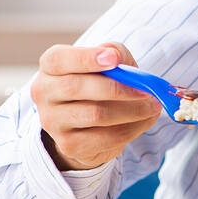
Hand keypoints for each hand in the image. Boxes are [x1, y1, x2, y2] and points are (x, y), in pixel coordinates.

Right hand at [30, 42, 162, 171]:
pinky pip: (105, 137)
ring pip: (95, 115)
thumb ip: (114, 53)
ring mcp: (53, 121)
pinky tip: (144, 120)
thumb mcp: (108, 61)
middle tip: (146, 91)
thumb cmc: (99, 82)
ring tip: (153, 106)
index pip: (59, 60)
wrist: (88, 123)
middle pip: (76, 88)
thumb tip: (119, 60)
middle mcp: (44, 93)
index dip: (85, 58)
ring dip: (131, 111)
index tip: (113, 59)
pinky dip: (132, 128)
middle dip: (117, 88)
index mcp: (51, 67)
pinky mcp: (69, 145)